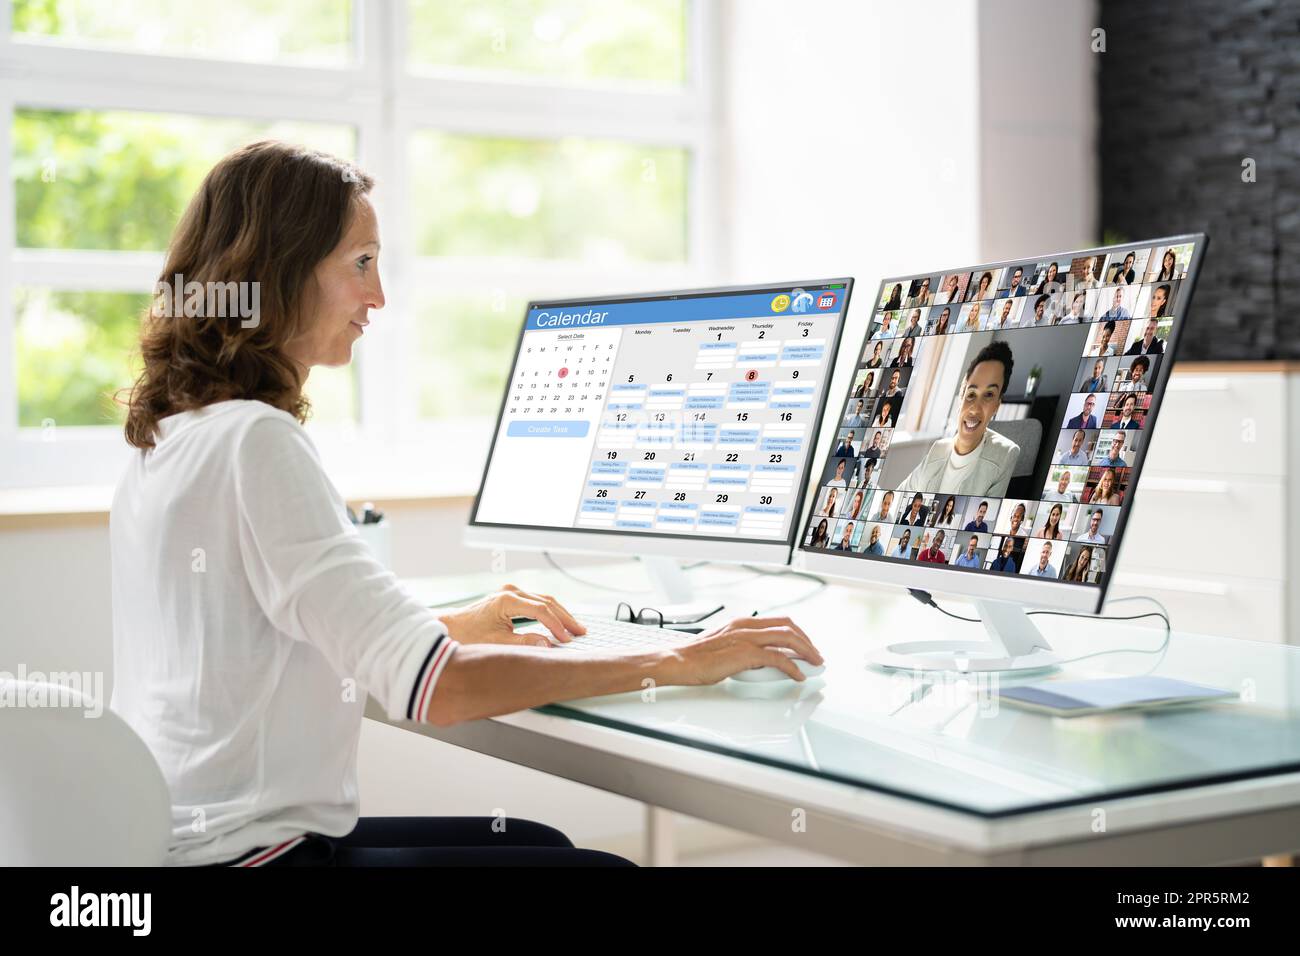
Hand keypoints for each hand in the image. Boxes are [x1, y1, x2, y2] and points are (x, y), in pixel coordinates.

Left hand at [437, 584, 585, 646]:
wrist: (451, 627)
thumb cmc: (469, 636)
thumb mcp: (497, 643)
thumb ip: (525, 642)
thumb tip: (548, 644)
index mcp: (507, 600)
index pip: (541, 611)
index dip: (557, 626)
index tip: (567, 639)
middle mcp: (511, 592)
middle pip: (547, 602)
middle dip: (565, 618)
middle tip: (581, 632)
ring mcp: (511, 592)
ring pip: (544, 600)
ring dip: (560, 614)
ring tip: (575, 628)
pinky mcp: (510, 597)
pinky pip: (536, 602)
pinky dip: (550, 612)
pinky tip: (559, 622)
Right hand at [658, 616, 823, 684]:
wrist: (680, 661)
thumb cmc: (697, 656)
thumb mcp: (725, 644)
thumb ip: (744, 646)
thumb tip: (761, 659)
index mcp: (742, 622)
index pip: (779, 621)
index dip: (797, 632)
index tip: (805, 644)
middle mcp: (746, 626)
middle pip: (789, 626)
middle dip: (807, 641)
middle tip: (815, 655)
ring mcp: (747, 638)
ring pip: (788, 638)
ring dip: (806, 651)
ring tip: (814, 663)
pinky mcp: (746, 654)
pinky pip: (778, 658)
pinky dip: (793, 667)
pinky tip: (798, 675)